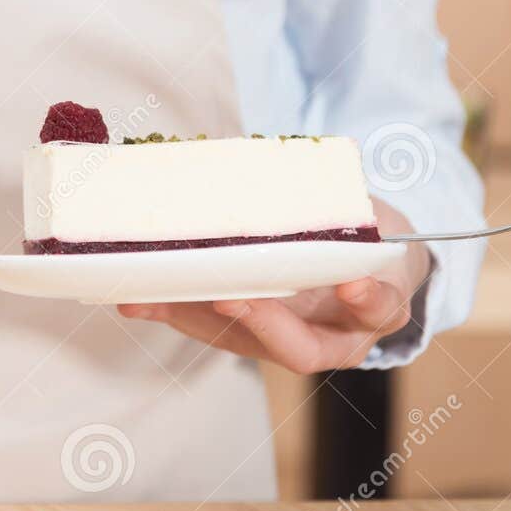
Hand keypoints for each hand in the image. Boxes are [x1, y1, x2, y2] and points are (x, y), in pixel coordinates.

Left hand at [117, 199, 430, 372]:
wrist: (362, 262)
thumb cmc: (369, 237)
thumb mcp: (376, 223)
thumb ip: (358, 214)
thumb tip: (321, 164)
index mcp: (375, 308)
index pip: (377, 310)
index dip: (368, 301)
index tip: (353, 286)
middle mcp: (333, 337)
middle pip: (300, 346)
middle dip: (261, 322)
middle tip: (230, 297)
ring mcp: (285, 338)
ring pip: (245, 341)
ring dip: (198, 319)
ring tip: (156, 296)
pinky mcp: (246, 332)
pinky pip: (210, 327)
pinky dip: (171, 311)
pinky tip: (133, 299)